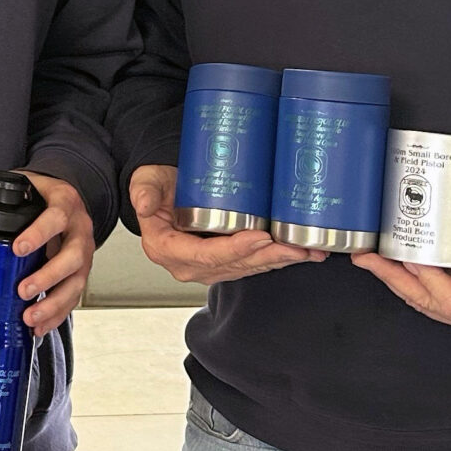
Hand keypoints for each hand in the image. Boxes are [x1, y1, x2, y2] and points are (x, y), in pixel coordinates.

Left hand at [0, 170, 95, 327]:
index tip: (17, 249)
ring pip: (76, 282)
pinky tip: (39, 326)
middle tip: (23, 290)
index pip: (56, 218)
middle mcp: (80, 229)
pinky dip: (57, 314)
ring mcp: (84, 253)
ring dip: (54, 304)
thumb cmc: (44, 194)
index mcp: (65, 203)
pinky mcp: (81, 273)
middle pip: (73, 256)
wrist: (70, 198)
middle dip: (48, 277)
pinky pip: (73, 297)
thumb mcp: (23, 184)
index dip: (39, 234)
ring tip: (30, 317)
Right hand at [130, 164, 325, 284]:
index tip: (260, 237)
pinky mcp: (223, 263)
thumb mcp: (145, 182)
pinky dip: (277, 260)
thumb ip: (144, 191)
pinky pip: (251, 265)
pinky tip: (300, 254)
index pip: (205, 255)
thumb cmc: (157, 186)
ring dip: (279, 261)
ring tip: (306, 251)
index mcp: (166, 249)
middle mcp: (187, 265)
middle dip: (268, 257)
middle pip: (233, 265)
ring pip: (248, 268)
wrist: (162, 192)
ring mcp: (207, 267)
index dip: (235, 249)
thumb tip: (145, 205)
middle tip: (295, 247)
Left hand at [353, 211, 450, 341]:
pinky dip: (420, 283)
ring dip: (403, 282)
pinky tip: (403, 266)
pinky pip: (443, 300)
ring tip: (376, 261)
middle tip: (370, 259)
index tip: (408, 258)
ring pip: (433, 305)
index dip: (427, 281)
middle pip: (433, 306)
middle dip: (398, 281)